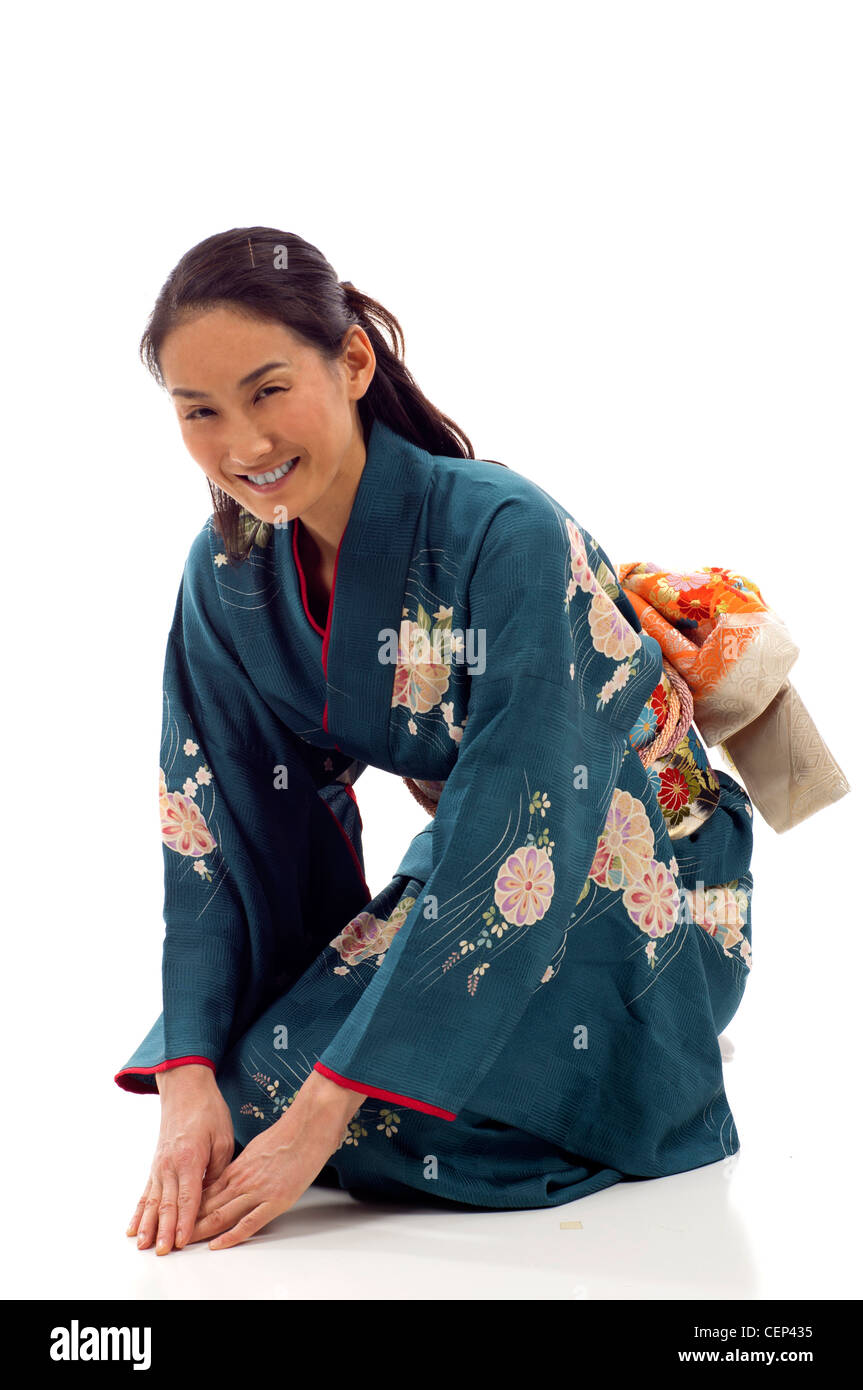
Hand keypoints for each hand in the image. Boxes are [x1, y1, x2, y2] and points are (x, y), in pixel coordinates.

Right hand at [127, 1064, 234, 1254]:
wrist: (185, 1088)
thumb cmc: (208, 1111)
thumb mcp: (223, 1138)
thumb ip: (218, 1170)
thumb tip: (213, 1195)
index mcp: (190, 1157)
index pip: (189, 1197)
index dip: (186, 1221)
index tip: (183, 1240)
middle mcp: (170, 1164)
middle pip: (167, 1204)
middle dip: (165, 1230)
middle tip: (163, 1251)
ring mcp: (159, 1166)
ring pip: (153, 1201)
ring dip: (148, 1225)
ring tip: (143, 1246)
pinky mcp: (155, 1166)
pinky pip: (146, 1193)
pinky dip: (139, 1211)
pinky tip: (133, 1227)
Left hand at [188, 1070, 365, 1249]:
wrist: (308, 1129)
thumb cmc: (287, 1135)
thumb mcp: (257, 1149)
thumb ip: (243, 1166)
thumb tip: (235, 1177)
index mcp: (237, 1168)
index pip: (206, 1193)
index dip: (189, 1207)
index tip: (177, 1218)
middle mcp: (242, 1181)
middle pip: (208, 1206)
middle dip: (188, 1223)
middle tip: (171, 1237)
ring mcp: (257, 1192)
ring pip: (221, 1216)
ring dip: (201, 1231)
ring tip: (184, 1244)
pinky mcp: (274, 1201)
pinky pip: (248, 1223)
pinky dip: (231, 1236)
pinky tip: (217, 1245)